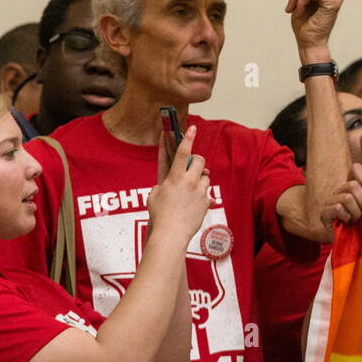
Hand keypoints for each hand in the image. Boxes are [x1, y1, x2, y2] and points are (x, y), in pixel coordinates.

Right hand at [148, 126, 209, 243]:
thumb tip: (168, 186)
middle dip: (196, 161)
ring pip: (206, 177)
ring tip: (191, 191)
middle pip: (200, 160)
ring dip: (200, 180)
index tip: (192, 128)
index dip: (188, 138)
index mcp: (175, 177)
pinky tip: (194, 205)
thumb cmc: (159, 216)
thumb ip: (162, 186)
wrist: (171, 234)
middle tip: (191, 167)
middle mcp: (190, 181)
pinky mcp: (206, 202)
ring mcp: (200, 192)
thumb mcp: (153, 196)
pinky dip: (203, 197)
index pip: (182, 152)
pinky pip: (208, 195)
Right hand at [319, 162, 361, 234]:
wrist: (352, 244)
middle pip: (353, 185)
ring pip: (347, 197)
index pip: (355, 168)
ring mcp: (330, 201)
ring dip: (355, 212)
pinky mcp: (324, 214)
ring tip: (355, 219)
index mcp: (351, 186)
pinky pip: (338, 208)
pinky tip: (346, 222)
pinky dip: (346, 217)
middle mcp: (339, 190)